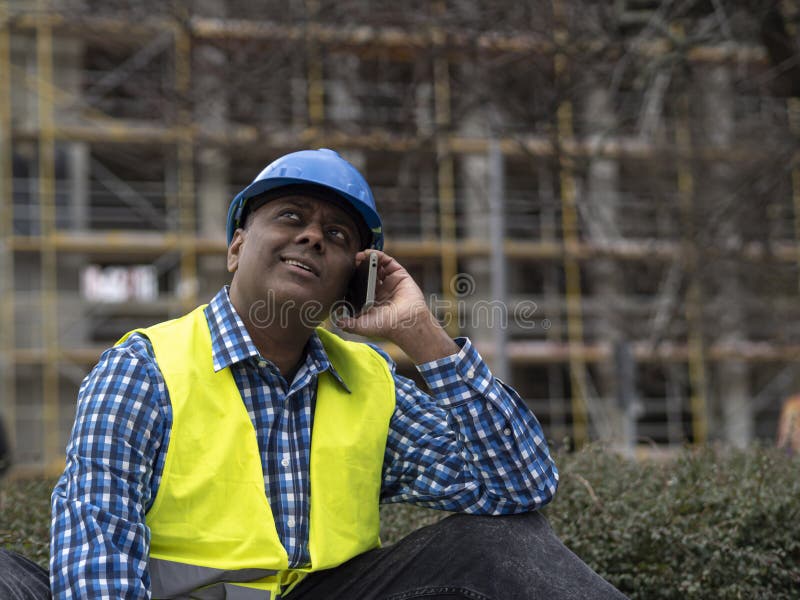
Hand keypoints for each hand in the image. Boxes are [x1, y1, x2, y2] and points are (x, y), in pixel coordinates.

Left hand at [337, 250, 458, 363]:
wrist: (406, 323)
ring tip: (358, 256)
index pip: (359, 286)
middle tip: (351, 262)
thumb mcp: (363, 326)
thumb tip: (336, 322)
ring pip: (377, 266)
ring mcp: (390, 282)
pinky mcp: (399, 275)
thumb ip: (349, 324)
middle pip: (367, 274)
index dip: (352, 279)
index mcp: (372, 300)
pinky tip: (370, 253)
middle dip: (359, 267)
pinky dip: (379, 256)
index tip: (344, 274)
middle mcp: (381, 290)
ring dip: (367, 259)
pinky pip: (388, 262)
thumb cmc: (386, 326)